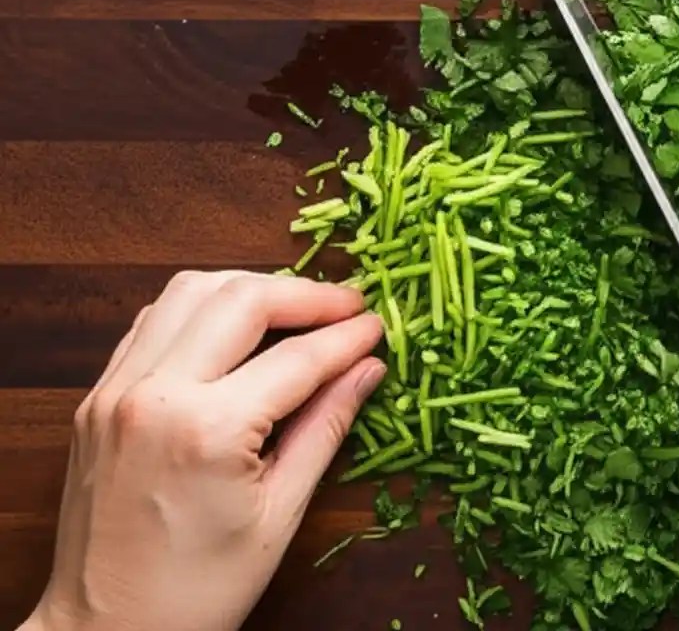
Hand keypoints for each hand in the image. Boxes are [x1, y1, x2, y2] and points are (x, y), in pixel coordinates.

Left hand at [22, 271, 384, 630]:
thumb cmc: (198, 590)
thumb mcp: (280, 513)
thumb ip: (326, 428)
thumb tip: (368, 369)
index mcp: (205, 431)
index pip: (296, 358)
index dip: (347, 337)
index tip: (380, 327)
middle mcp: (153, 395)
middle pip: (240, 299)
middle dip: (305, 294)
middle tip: (349, 307)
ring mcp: (115, 391)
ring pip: (188, 291)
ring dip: (249, 289)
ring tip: (296, 309)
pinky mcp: (97, 398)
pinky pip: (152, 322)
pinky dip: (201, 309)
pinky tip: (235, 330)